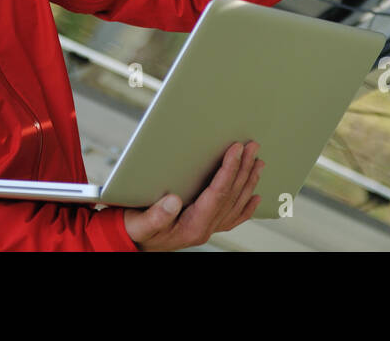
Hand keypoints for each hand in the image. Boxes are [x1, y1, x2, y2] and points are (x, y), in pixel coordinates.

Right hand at [123, 141, 262, 250]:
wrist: (132, 242)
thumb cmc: (135, 230)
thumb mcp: (139, 222)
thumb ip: (156, 215)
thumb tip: (173, 201)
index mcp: (193, 226)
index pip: (218, 193)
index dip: (229, 169)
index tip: (236, 149)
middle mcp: (205, 228)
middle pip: (231, 195)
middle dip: (243, 168)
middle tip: (252, 147)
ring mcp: (207, 228)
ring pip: (235, 203)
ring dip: (248, 181)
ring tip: (257, 162)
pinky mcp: (205, 226)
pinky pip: (232, 217)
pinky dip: (246, 207)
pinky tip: (255, 197)